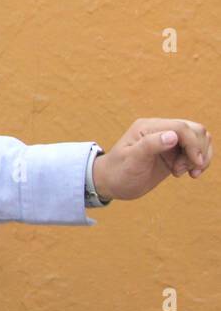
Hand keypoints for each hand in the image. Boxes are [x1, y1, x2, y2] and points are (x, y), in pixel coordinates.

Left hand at [92, 118, 211, 201]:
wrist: (111, 183)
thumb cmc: (118, 172)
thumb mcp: (132, 160)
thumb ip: (150, 145)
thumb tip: (172, 135)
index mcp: (148, 127)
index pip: (181, 127)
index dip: (194, 144)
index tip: (195, 163)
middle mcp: (159, 130)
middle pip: (195, 130)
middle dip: (198, 150)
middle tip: (185, 170)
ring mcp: (167, 140)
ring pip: (199, 139)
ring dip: (200, 156)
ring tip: (185, 173)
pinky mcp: (173, 152)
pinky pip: (196, 150)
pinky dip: (199, 161)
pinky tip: (189, 174)